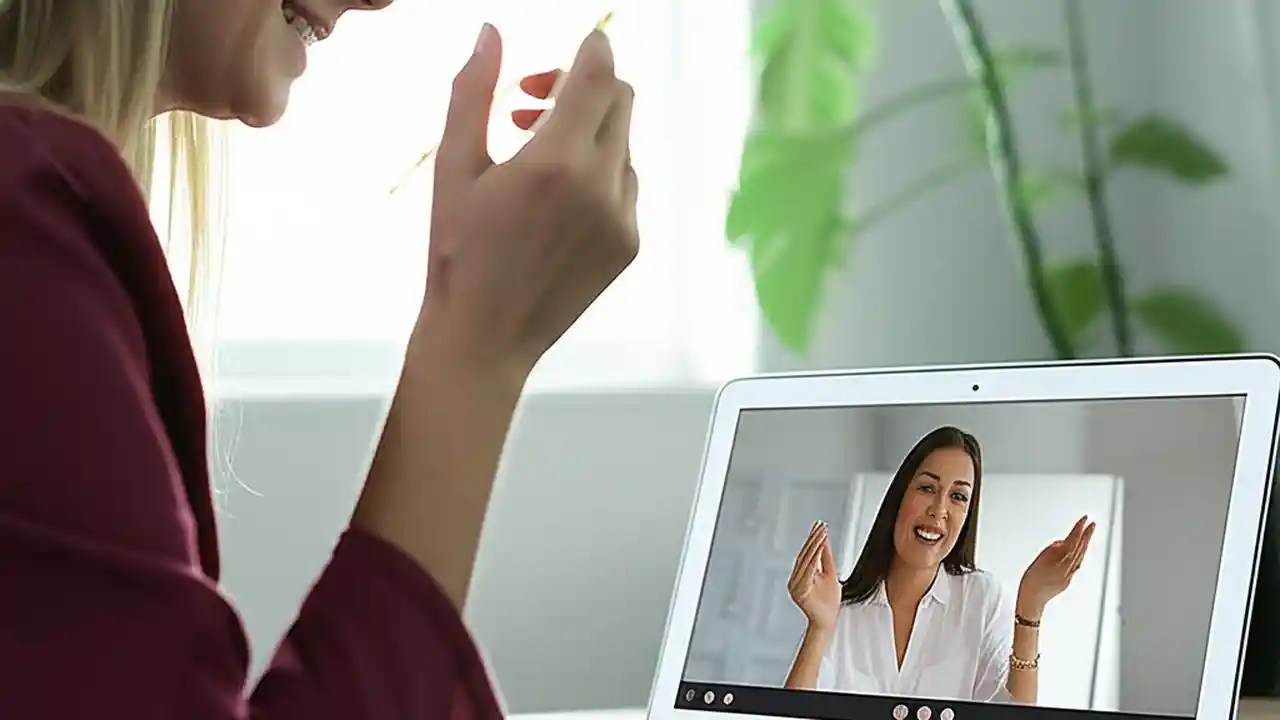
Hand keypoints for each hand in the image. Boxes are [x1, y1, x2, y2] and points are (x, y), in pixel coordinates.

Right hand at [418, 25, 638, 376]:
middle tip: (533, 103)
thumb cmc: (458, 253)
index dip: (593, 48)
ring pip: (624, 145)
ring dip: (589, 132)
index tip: (581, 43)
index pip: (598, 75)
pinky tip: (556, 199)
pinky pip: (627, 186)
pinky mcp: (629, 244)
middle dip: (585, 86)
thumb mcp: (454, 167)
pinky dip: (599, 174)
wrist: (485, 337)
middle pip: (620, 102)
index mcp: (554, 162)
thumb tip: (490, 33)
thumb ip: (472, 93)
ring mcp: (622, 218)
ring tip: (535, 154)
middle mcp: (599, 186)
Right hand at [787, 521, 840, 631]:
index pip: (807, 553)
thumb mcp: (830, 575)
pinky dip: (812, 560)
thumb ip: (825, 559)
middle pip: (805, 555)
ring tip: (822, 535)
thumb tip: (824, 542)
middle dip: (814, 540)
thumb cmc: (828, 603)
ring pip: (805, 562)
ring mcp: (796, 586)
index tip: (820, 526)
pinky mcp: (800, 592)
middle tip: (821, 527)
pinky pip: (807, 572)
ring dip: (814, 547)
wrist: (827, 622)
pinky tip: (818, 549)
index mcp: (801, 575)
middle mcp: (795, 579)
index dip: (813, 539)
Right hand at [1018, 515, 1095, 618]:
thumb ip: (1052, 550)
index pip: (1074, 541)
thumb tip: (1062, 543)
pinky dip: (1080, 555)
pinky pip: (1077, 564)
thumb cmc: (1032, 581)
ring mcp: (1069, 575)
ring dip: (1085, 544)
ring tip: (1088, 535)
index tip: (1084, 519)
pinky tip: (1079, 553)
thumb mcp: (1039, 559)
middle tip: (1091, 524)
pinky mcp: (1067, 580)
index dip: (1079, 529)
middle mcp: (1069, 568)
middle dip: (1086, 535)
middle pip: (1080, 549)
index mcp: (1062, 561)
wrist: (1032, 599)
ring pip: (1080, 556)